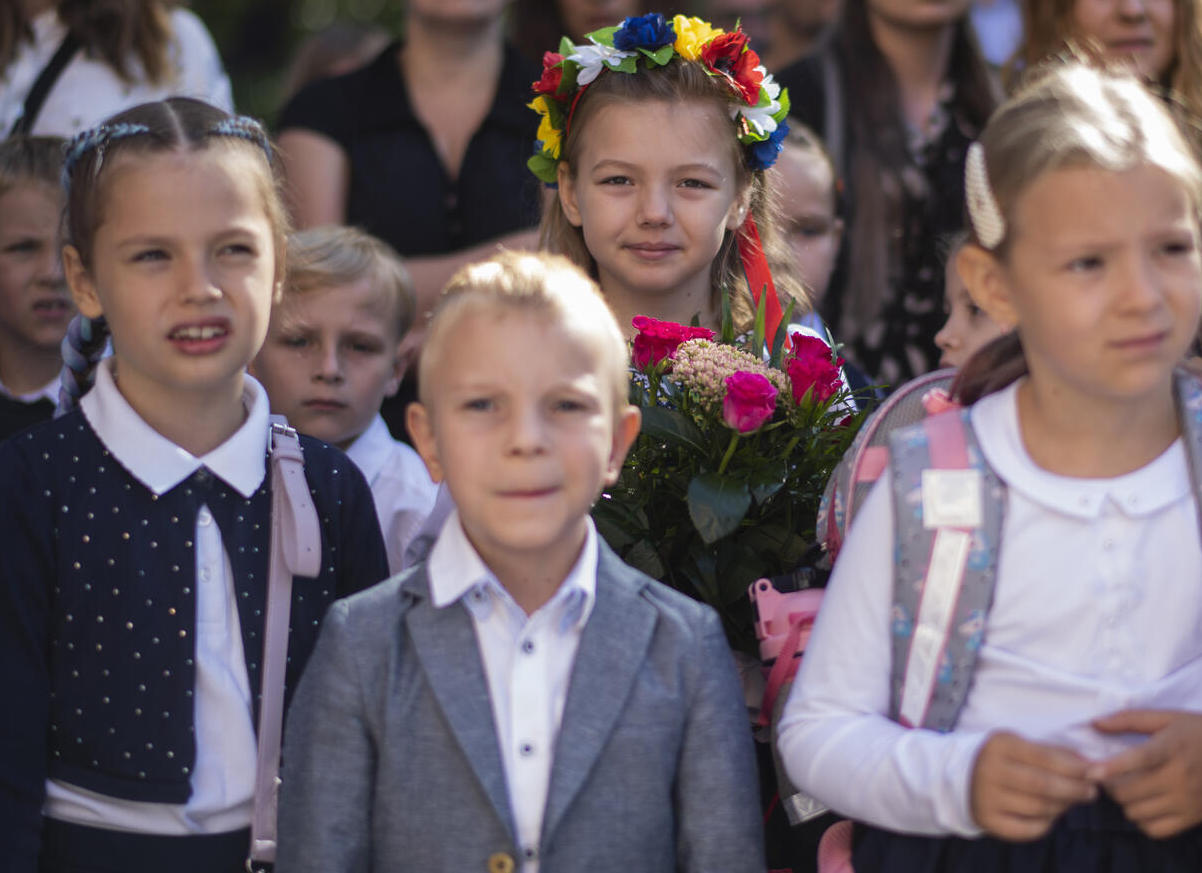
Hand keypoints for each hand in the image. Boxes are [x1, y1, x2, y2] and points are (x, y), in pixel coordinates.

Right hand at [970, 731, 1096, 840]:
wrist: (962, 777)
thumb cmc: (1002, 759)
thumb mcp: (1021, 745)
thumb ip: (1054, 753)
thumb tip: (1090, 764)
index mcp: (1000, 745)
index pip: (1046, 758)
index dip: (1076, 768)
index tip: (1097, 772)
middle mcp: (990, 770)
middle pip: (1044, 785)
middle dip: (1075, 790)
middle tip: (1091, 792)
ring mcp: (987, 798)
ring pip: (1040, 808)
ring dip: (1063, 806)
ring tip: (1070, 801)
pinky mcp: (988, 821)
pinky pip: (1029, 829)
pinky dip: (1047, 823)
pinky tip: (1050, 814)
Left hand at [1091, 709, 1201, 837]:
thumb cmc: (1198, 733)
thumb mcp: (1169, 718)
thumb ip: (1130, 719)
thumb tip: (1095, 723)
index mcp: (1172, 748)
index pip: (1140, 759)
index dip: (1113, 767)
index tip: (1091, 772)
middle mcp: (1179, 777)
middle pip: (1128, 792)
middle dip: (1110, 785)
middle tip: (1110, 777)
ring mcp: (1187, 801)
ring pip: (1136, 812)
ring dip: (1125, 802)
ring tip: (1129, 789)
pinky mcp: (1192, 818)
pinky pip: (1155, 830)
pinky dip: (1143, 820)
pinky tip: (1145, 805)